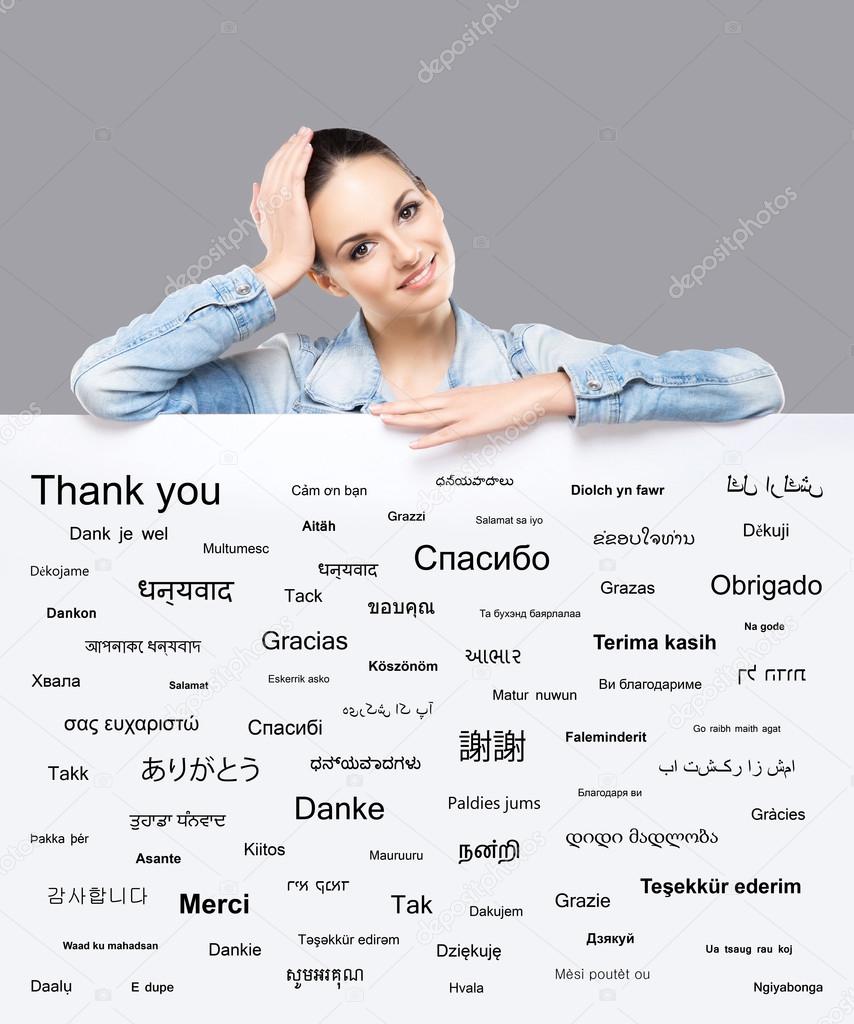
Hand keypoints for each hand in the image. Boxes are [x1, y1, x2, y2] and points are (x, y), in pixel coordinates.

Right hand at [250, 126, 315, 298]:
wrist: (284, 264)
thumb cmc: (278, 249)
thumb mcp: (262, 225)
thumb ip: (256, 205)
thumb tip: (254, 186)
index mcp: (263, 198)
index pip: (272, 168)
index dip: (282, 153)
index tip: (293, 142)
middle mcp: (269, 195)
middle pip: (279, 161)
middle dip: (291, 144)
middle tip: (303, 130)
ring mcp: (280, 198)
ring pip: (288, 164)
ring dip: (298, 145)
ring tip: (307, 132)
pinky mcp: (292, 202)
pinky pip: (296, 174)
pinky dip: (301, 158)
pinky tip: (308, 147)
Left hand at [369, 372, 575, 448]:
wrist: (528, 395)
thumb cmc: (507, 399)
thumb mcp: (479, 400)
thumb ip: (463, 406)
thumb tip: (451, 413)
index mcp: (455, 395)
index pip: (422, 401)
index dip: (401, 404)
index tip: (384, 406)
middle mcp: (454, 401)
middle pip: (417, 406)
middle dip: (394, 409)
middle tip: (372, 411)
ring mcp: (461, 413)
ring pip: (426, 417)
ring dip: (404, 419)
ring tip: (384, 421)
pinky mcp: (472, 426)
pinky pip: (445, 435)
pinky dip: (428, 440)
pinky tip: (414, 444)